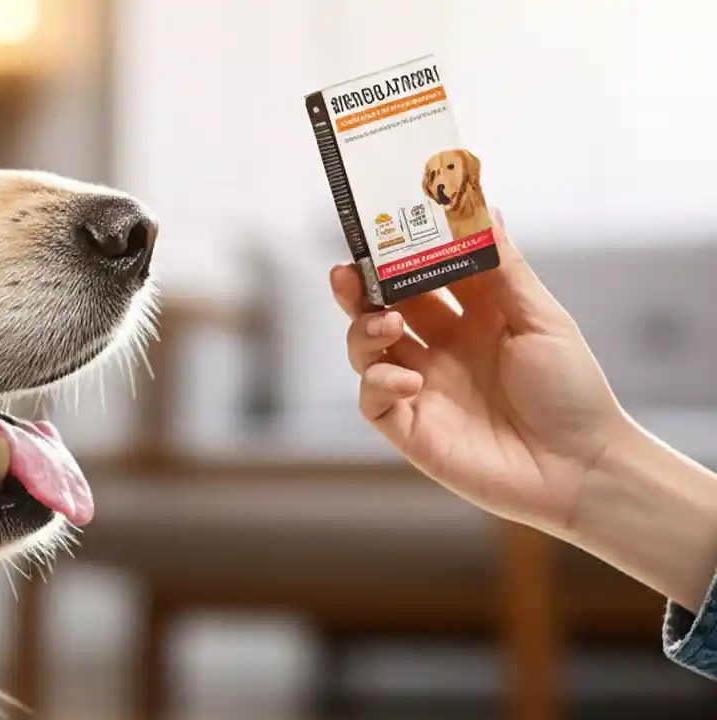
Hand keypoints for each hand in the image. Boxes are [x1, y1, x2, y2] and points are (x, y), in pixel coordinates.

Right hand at [329, 210, 628, 534]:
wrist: (582, 468)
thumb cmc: (572, 392)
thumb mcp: (540, 317)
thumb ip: (503, 266)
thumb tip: (483, 206)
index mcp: (471, 318)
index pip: (420, 276)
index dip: (396, 254)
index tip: (379, 228)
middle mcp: (440, 350)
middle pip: (380, 308)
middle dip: (358, 288)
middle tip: (346, 271)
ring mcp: (422, 389)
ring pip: (365, 350)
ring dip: (363, 331)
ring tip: (385, 324)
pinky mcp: (411, 429)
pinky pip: (372, 400)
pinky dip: (377, 383)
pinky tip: (409, 380)